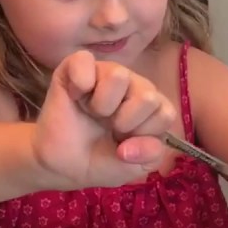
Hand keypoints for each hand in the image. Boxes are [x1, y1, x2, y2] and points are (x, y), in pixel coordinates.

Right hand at [32, 50, 176, 188]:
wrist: (61, 166)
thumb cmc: (100, 161)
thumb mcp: (133, 168)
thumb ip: (149, 156)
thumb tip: (130, 146)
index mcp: (152, 107)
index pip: (166, 114)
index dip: (144, 133)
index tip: (125, 143)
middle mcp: (134, 85)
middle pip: (148, 96)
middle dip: (124, 122)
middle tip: (107, 128)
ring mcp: (106, 73)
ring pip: (119, 75)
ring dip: (102, 105)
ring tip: (92, 113)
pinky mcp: (76, 66)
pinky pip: (84, 60)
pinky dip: (79, 82)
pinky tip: (75, 97)